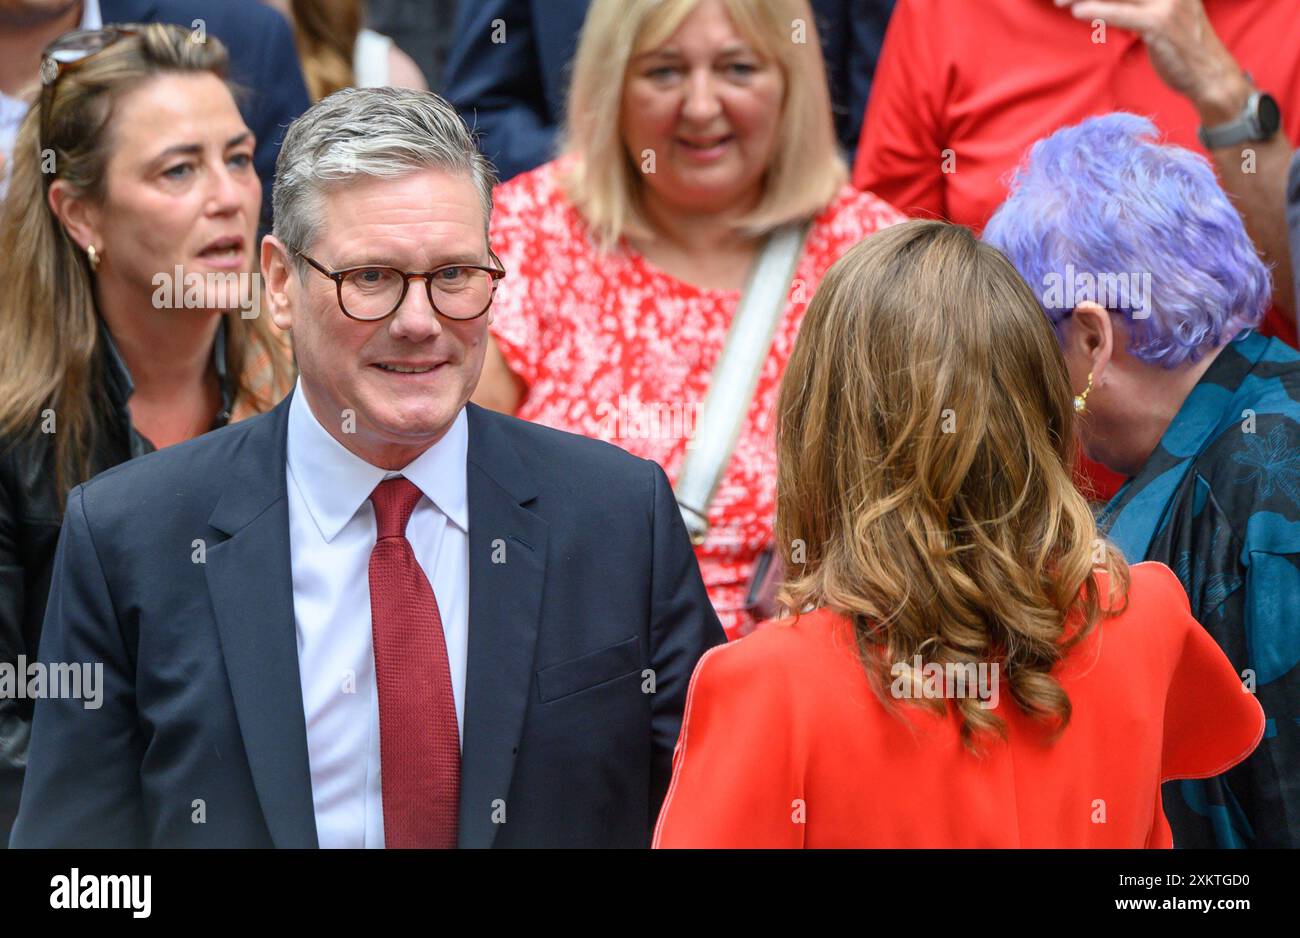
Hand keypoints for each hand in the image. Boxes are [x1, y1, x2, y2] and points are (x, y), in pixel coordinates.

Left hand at [1060, 0, 1251, 122]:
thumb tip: (1096, 0)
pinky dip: (1099, 11)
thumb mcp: (1160, 13)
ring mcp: (1168, 1)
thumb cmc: (1180, 45)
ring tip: (1059, 1)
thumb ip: (1134, 2)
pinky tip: (1078, 12)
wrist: (1209, 74)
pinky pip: (1124, 13)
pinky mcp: (1161, 23)